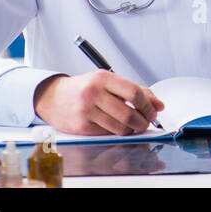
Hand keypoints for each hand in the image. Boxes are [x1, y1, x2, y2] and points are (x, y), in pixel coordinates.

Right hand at [33, 71, 164, 135]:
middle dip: (143, 121)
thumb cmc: (84, 88)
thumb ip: (135, 90)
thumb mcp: (108, 81)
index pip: (134, 92)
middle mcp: (93, 93)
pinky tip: (119, 127)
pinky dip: (118, 132)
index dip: (148, 104)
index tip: (154, 110)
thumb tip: (158, 104)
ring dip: (132, 129)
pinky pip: (108, 133)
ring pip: (120, 127)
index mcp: (102, 78)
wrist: (52, 97)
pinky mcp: (81, 127)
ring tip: (134, 125)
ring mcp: (86, 111)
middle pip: (128, 114)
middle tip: (147, 121)